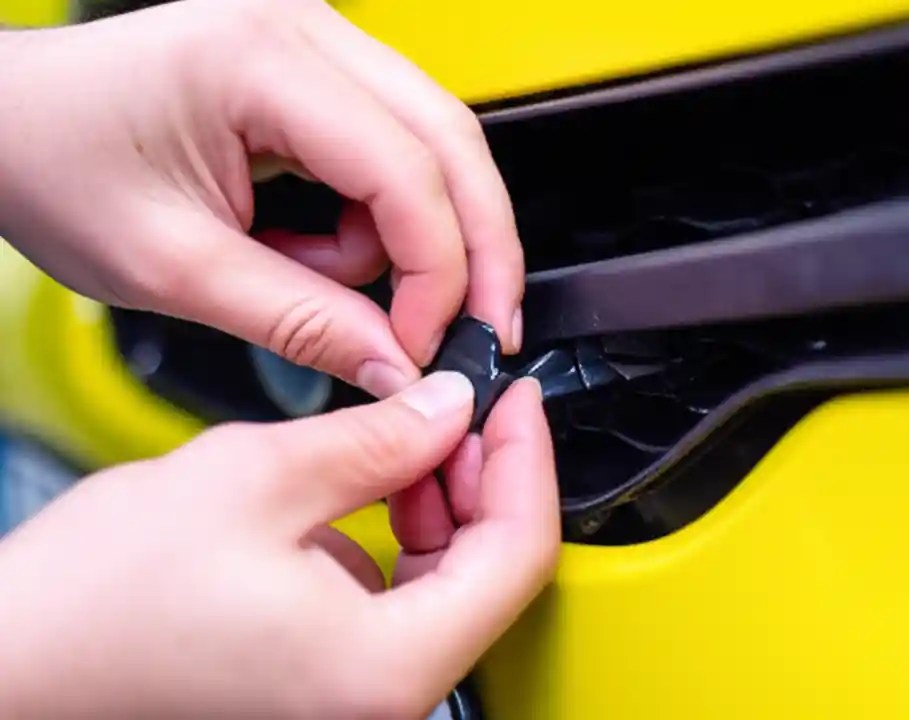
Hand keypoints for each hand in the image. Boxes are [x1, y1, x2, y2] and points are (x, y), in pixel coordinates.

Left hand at [0, 0, 524, 398]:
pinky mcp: (318, 73)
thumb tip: (397, 367)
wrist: (4, 122)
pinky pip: (395, 152)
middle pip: (452, 143)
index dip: (438, 272)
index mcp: (261, 61)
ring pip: (436, 149)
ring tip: (317, 277)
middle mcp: (306, 31)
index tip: (424, 347)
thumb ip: (299, 322)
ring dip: (411, 238)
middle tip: (475, 329)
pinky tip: (311, 244)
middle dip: (475, 250)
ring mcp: (318, 44)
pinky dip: (376, 219)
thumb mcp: (173, 268)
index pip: (406, 171)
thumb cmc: (54, 164)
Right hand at [0, 373, 559, 717]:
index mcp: (384, 668)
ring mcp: (354, 700)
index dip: (527, 460)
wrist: (17, 664)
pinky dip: (400, 542)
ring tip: (407, 442)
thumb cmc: (96, 601)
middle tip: (459, 409)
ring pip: (450, 588)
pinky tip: (367, 494)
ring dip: (442, 506)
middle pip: (493, 575)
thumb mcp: (256, 478)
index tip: (516, 401)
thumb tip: (449, 407)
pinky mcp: (324, 684)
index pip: (518, 554)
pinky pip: (400, 608)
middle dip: (484, 479)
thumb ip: (378, 439)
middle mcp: (381, 703)